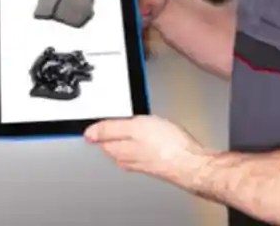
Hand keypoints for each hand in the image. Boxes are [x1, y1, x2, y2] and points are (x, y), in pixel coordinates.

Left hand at [85, 116, 210, 190]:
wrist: (191, 163)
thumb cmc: (167, 147)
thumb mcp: (134, 127)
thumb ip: (109, 129)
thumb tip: (89, 134)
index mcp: (117, 151)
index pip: (99, 137)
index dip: (101, 124)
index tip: (104, 116)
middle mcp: (126, 159)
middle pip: (112, 142)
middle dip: (114, 130)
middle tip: (123, 116)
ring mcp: (140, 162)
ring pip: (128, 146)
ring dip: (131, 135)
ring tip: (139, 123)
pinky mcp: (155, 162)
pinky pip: (144, 149)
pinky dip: (145, 141)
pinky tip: (153, 135)